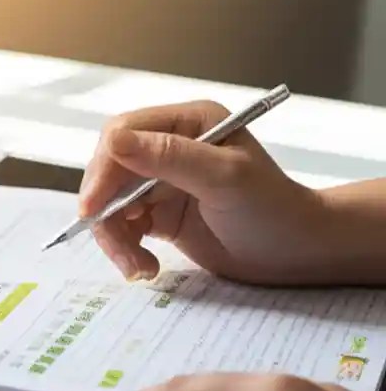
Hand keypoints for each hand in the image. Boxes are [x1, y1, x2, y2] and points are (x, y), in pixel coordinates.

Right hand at [81, 100, 326, 284]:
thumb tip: (113, 141)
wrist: (297, 253)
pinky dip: (125, 249)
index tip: (94, 208)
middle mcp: (168, 146)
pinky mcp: (158, 213)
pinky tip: (144, 267)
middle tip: (118, 248)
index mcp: (187, 123)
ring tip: (138, 268)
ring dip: (114, 238)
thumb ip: (169, 157)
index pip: (123, 134)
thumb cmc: (273, 209)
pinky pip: (122, 227)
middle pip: (109, 170)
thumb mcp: (225, 178)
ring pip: (110, 203)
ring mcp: (161, 180)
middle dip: (106, 210)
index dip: (103, 169)